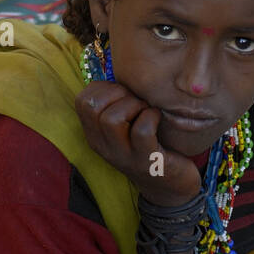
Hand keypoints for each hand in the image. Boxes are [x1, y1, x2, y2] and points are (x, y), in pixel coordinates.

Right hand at [74, 80, 201, 205]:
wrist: (171, 187)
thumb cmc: (151, 146)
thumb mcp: (127, 127)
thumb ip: (118, 103)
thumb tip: (124, 66)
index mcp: (96, 135)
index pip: (82, 100)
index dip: (103, 87)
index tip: (123, 94)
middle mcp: (104, 146)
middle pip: (93, 107)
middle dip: (118, 94)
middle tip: (137, 102)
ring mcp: (124, 156)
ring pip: (112, 118)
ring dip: (134, 105)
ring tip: (146, 111)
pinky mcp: (147, 161)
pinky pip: (141, 131)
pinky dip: (151, 117)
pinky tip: (158, 119)